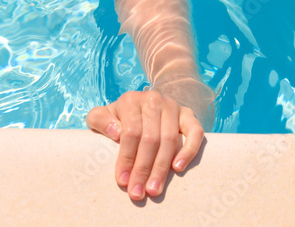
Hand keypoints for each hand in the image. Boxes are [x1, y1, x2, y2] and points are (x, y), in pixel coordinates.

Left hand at [86, 89, 203, 200]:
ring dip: (162, 168)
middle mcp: (153, 100)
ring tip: (154, 189)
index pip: (130, 132)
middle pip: (150, 139)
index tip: (122, 181)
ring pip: (170, 139)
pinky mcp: (189, 115)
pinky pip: (195, 132)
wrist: (145, 105)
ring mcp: (173, 107)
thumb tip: (115, 132)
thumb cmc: (119, 118)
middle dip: (143, 169)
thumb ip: (100, 120)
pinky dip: (189, 150)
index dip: (126, 158)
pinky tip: (178, 168)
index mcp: (131, 100)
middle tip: (137, 193)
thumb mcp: (102, 116)